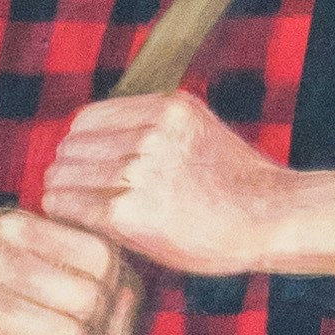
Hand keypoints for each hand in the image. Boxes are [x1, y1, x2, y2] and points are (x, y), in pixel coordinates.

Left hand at [40, 92, 294, 276]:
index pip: (88, 118)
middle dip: (67, 169)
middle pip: (72, 145)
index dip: (78, 145)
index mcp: (166, 109)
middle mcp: (149, 133)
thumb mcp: (200, 132)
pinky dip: (64, 215)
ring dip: (61, 193)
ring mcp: (138, 171)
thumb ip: (155, 128)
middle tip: (69, 193)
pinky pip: (72, 207)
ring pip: (65, 175)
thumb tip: (98, 142)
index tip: (80, 166)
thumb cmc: (239, 188)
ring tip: (70, 210)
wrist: (273, 221)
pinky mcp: (128, 211)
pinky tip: (73, 225)